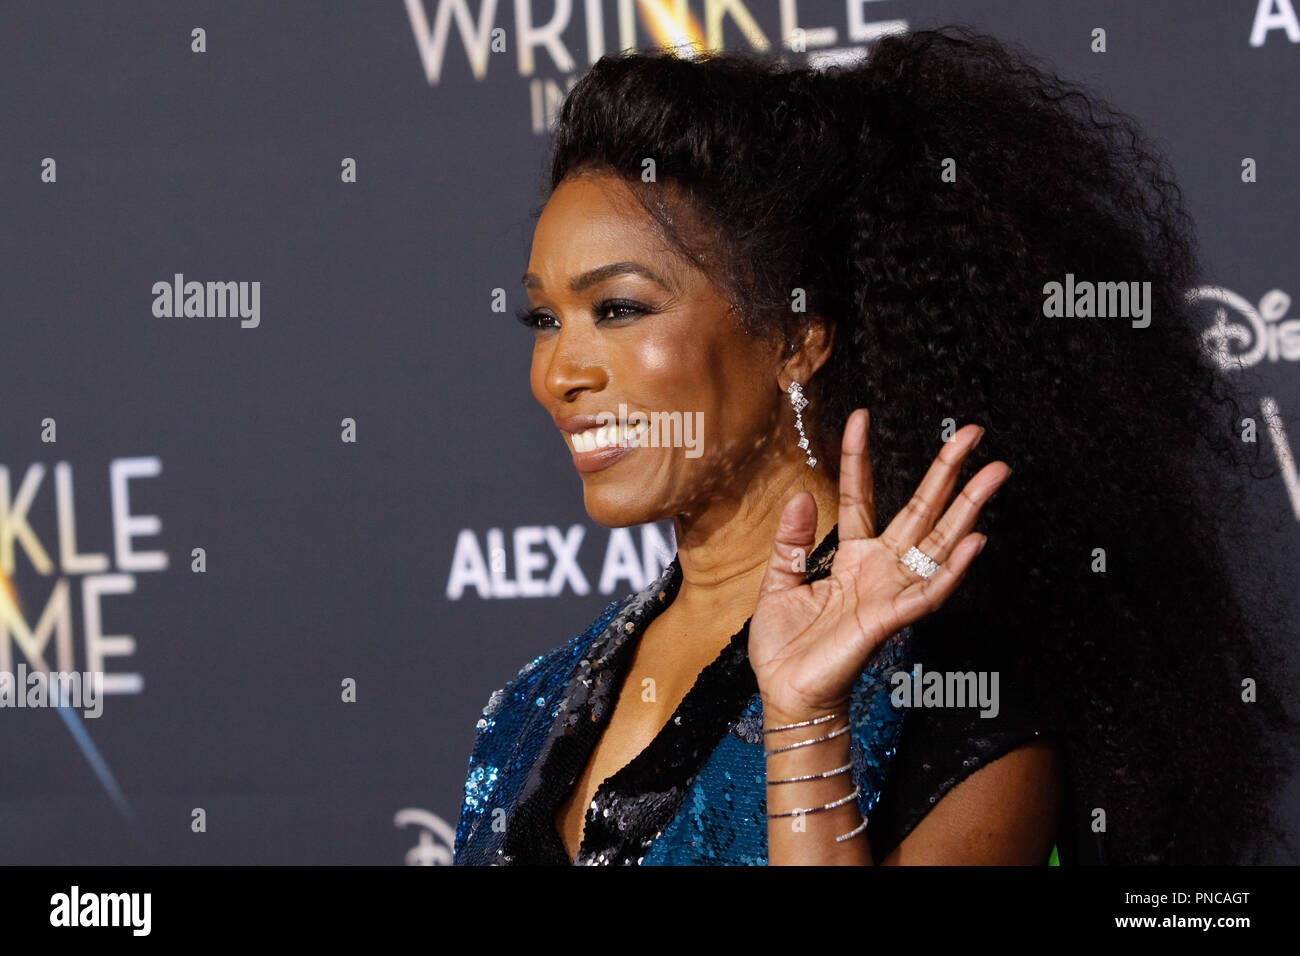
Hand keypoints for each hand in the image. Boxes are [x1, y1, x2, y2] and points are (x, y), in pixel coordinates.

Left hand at [748, 409, 1010, 722]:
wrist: (786, 693)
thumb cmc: (786, 646)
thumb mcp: (779, 581)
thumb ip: (793, 540)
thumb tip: (801, 494)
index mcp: (852, 556)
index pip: (860, 494)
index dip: (859, 457)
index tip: (860, 417)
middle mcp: (880, 568)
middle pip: (921, 510)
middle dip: (948, 471)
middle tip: (974, 432)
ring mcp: (890, 591)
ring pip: (938, 542)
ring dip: (969, 508)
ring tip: (994, 472)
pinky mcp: (890, 620)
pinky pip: (928, 592)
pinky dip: (953, 568)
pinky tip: (975, 540)